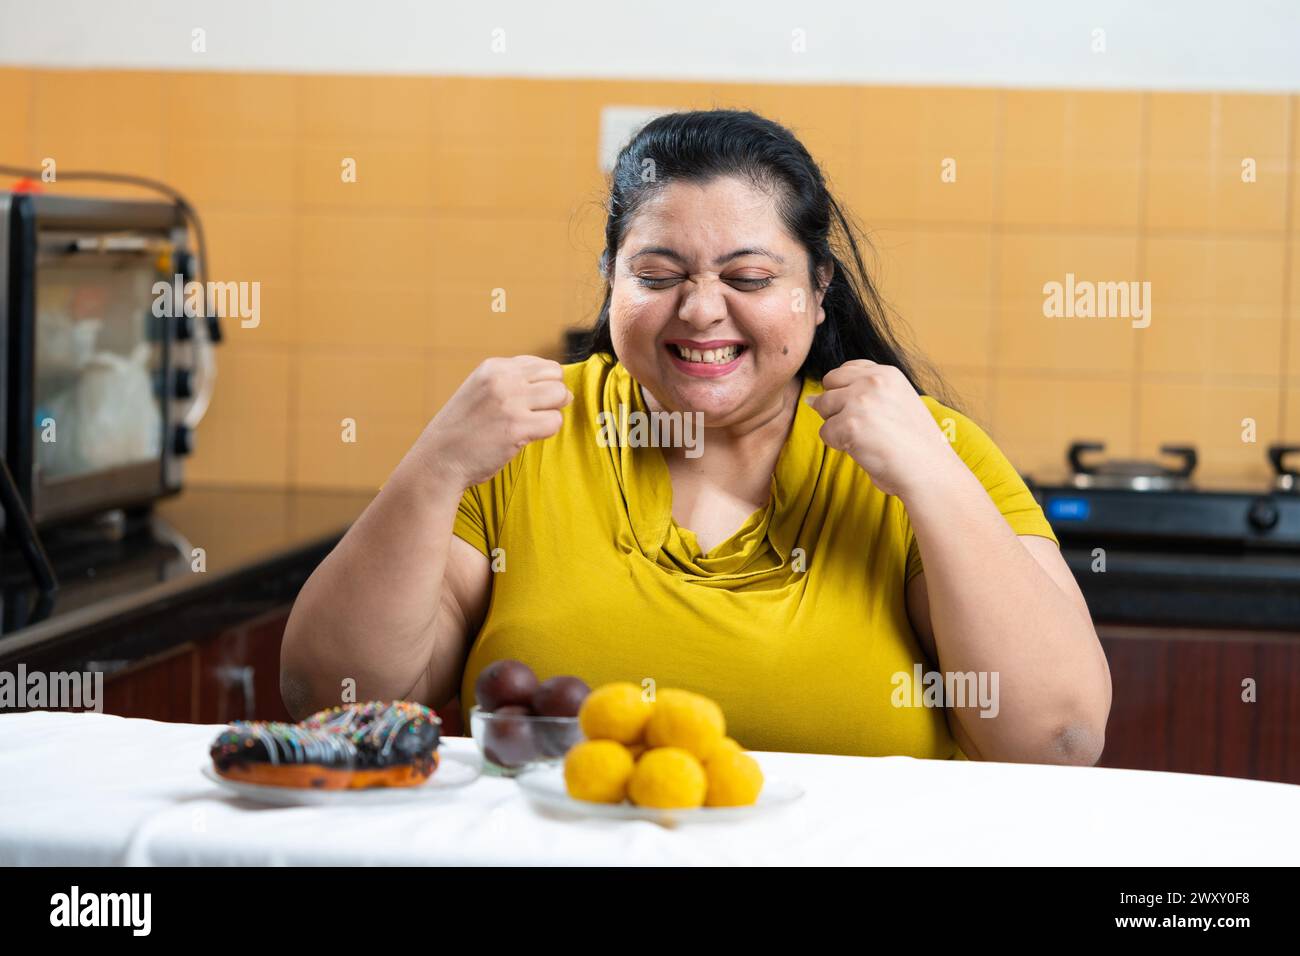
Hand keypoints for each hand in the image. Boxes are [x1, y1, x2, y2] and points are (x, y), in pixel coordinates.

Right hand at [415, 355, 571, 489]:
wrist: (438, 460)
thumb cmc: (463, 430)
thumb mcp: (480, 391)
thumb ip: (511, 382)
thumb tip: (555, 383)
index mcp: (494, 367)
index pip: (543, 365)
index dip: (545, 385)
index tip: (531, 403)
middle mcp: (503, 379)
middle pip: (556, 377)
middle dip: (554, 397)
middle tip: (538, 414)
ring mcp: (510, 402)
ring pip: (560, 396)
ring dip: (552, 413)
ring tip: (533, 425)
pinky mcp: (517, 427)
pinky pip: (554, 422)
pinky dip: (547, 432)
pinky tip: (527, 438)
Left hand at [803, 359, 955, 497]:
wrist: (929, 470)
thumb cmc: (913, 444)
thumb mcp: (896, 403)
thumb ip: (861, 393)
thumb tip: (810, 399)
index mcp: (887, 373)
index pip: (846, 369)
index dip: (847, 391)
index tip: (864, 411)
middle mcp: (872, 380)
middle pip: (829, 384)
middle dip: (836, 406)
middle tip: (862, 427)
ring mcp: (860, 401)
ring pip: (823, 407)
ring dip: (837, 426)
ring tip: (866, 439)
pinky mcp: (849, 424)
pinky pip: (825, 433)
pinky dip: (839, 446)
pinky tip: (864, 450)